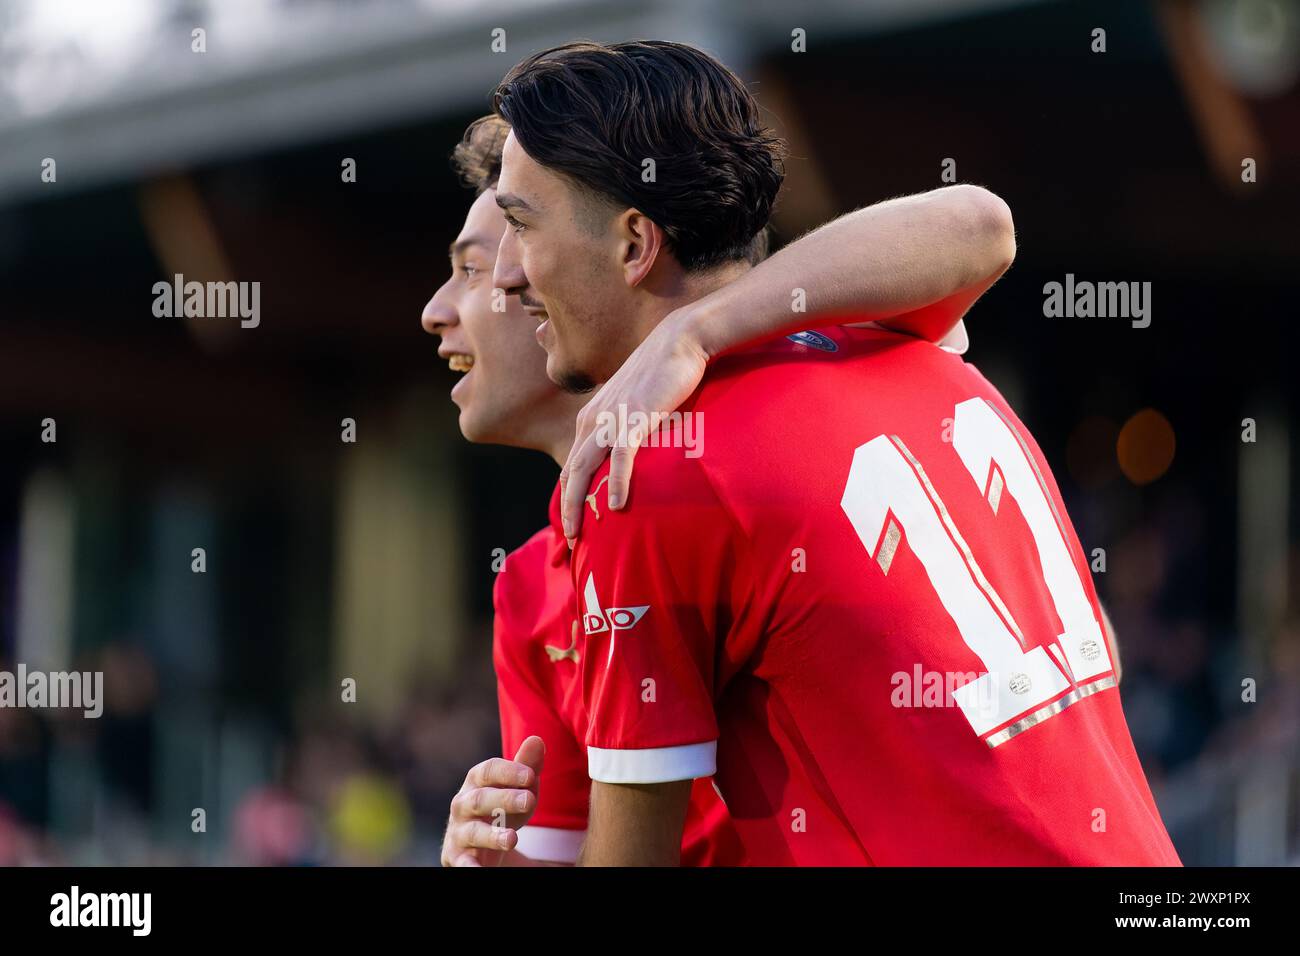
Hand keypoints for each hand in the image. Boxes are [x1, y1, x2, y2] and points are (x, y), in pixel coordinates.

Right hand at [441, 736, 543, 866]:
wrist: (481, 843)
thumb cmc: (502, 808)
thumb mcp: (518, 788)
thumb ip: (527, 767)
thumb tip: (537, 740)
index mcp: (476, 781)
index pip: (489, 770)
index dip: (509, 771)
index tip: (530, 776)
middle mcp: (463, 803)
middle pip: (480, 798)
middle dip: (504, 799)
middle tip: (529, 800)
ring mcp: (458, 831)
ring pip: (472, 831)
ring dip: (491, 834)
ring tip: (512, 839)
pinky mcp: (456, 857)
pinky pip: (461, 862)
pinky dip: (468, 866)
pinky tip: (479, 870)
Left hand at [560, 307, 708, 543]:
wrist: (678, 341)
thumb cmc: (660, 372)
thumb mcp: (633, 402)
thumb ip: (624, 424)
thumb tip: (631, 450)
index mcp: (591, 418)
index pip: (572, 463)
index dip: (568, 495)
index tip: (573, 521)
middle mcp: (594, 420)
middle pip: (570, 472)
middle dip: (567, 508)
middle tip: (571, 538)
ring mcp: (612, 418)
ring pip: (584, 468)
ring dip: (579, 503)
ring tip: (580, 532)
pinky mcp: (635, 417)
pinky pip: (621, 457)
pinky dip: (615, 482)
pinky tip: (616, 505)